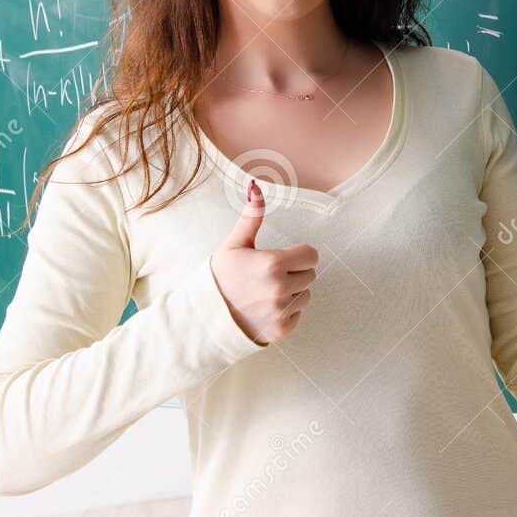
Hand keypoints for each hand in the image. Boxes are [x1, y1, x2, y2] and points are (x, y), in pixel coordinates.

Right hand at [209, 179, 317, 344]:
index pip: (311, 255)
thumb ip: (252, 216)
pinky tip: (266, 308)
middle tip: (270, 276)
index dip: (299, 254)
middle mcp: (281, 289)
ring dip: (293, 293)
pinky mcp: (281, 330)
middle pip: (310, 275)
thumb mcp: (235, 244)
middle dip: (295, 273)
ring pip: (306, 295)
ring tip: (267, 292)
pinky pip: (298, 314)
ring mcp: (281, 311)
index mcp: (273, 263)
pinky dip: (287, 312)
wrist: (204, 316)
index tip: (284, 258)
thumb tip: (255, 186)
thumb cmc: (220, 276)